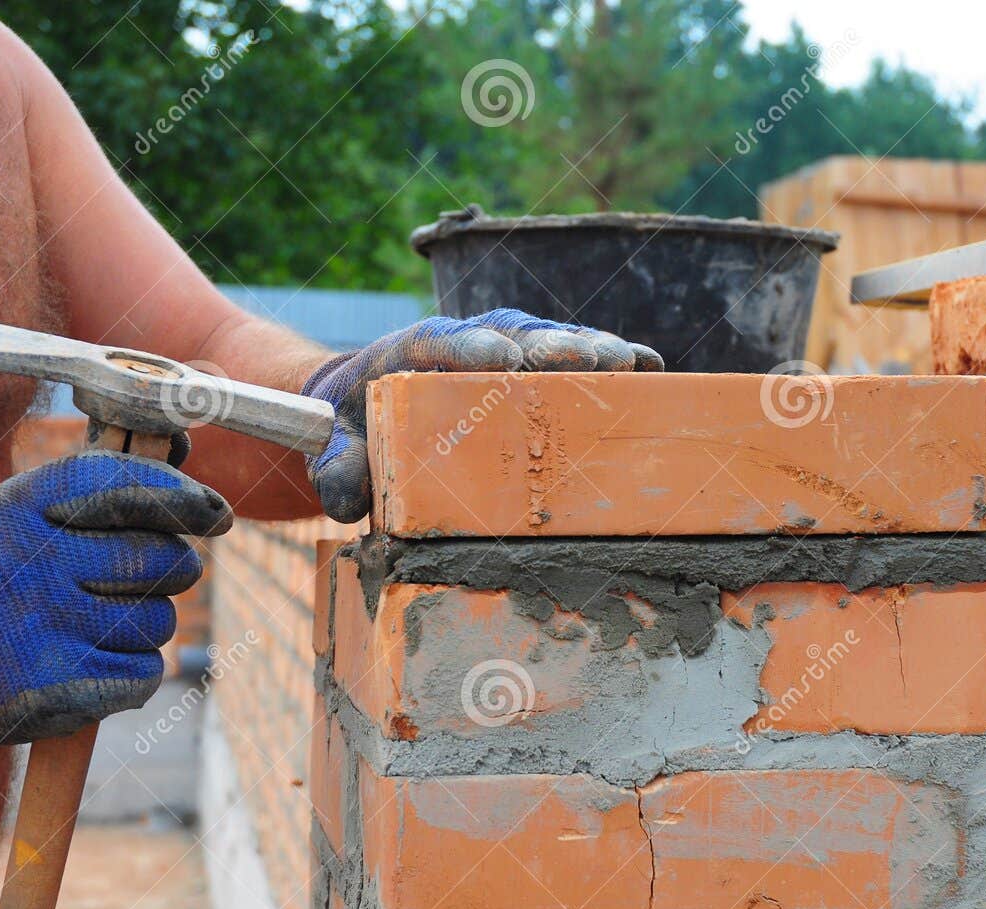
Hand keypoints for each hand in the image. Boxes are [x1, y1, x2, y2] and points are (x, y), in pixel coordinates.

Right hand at [0, 452, 231, 755]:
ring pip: (158, 621)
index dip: (181, 497)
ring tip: (97, 627)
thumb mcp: (20, 516)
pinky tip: (93, 666)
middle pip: (160, 559)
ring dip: (146, 627)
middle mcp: (31, 563)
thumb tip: (200, 491)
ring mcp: (43, 626)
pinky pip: (143, 673)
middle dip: (171, 569)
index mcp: (21, 510)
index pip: (121, 485)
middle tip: (146, 578)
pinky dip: (133, 674)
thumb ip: (96, 493)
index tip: (214, 512)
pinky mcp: (57, 686)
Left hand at [300, 309, 663, 521]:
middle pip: (512, 333)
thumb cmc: (352, 424)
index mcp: (410, 351)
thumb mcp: (331, 445)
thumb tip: (347, 497)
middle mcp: (467, 341)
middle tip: (585, 359)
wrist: (365, 403)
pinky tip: (654, 369)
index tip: (499, 356)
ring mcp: (507, 351)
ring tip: (631, 365)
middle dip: (550, 345)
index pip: (438, 339)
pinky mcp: (537, 368)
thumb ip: (335, 468)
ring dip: (592, 351)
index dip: (469, 346)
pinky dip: (614, 362)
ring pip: (552, 341)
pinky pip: (577, 360)